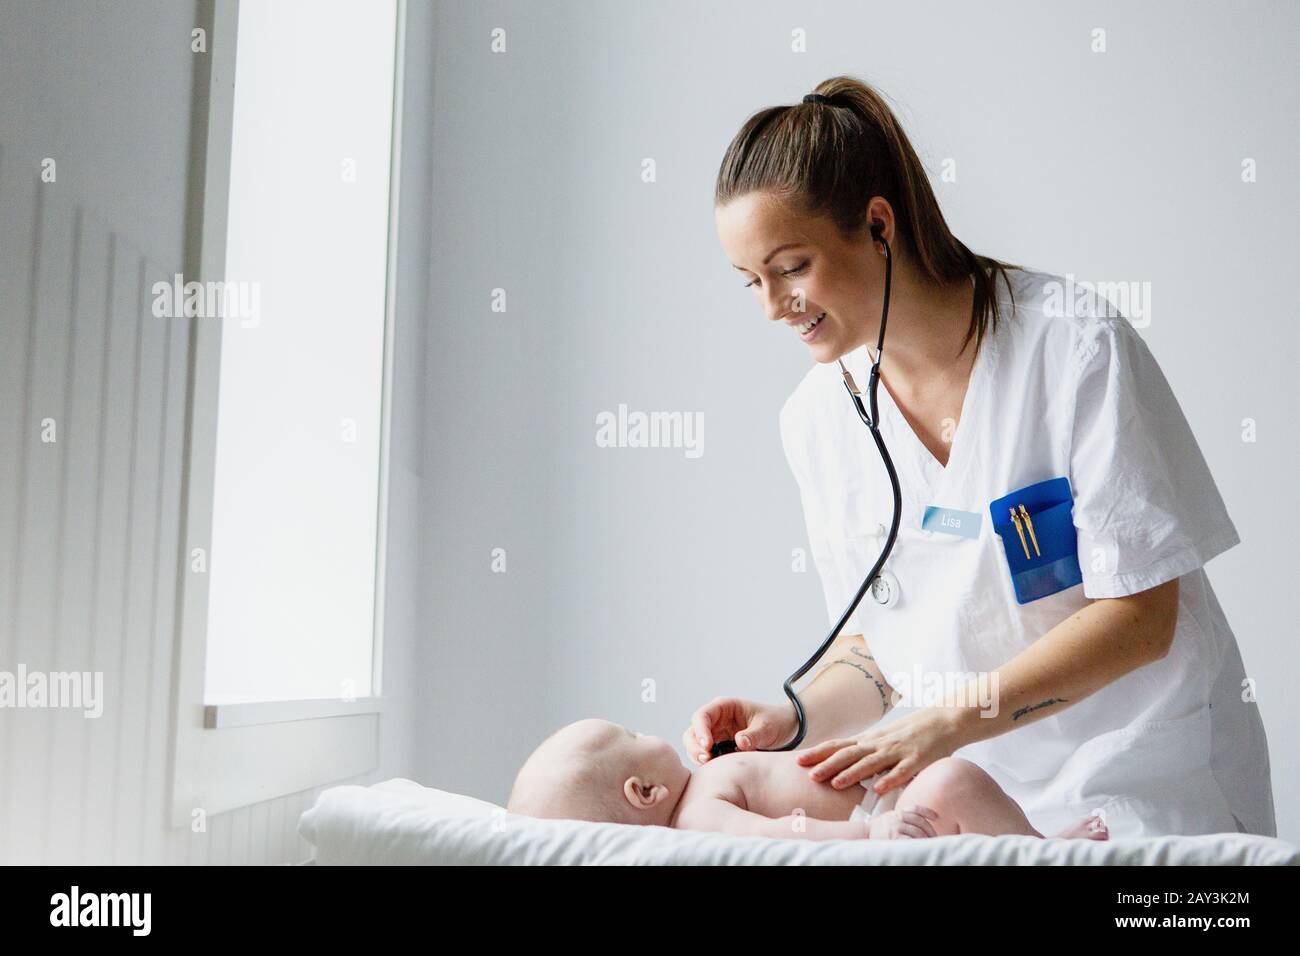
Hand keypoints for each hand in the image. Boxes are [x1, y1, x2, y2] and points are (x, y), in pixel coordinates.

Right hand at [682, 697, 797, 764]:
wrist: (786, 730)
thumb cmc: (775, 721)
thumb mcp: (767, 727)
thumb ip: (753, 735)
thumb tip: (739, 743)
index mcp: (725, 707)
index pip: (702, 716)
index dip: (700, 731)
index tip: (707, 746)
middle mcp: (717, 720)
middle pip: (693, 731)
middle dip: (695, 746)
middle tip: (706, 759)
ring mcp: (717, 734)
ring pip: (695, 745)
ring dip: (698, 756)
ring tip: (709, 765)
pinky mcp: (720, 748)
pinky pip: (706, 756)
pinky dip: (707, 763)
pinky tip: (717, 768)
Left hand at [796, 707, 962, 795]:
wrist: (944, 720)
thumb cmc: (910, 732)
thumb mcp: (882, 739)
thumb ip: (864, 751)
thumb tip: (839, 764)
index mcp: (870, 740)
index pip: (839, 746)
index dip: (818, 753)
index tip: (798, 761)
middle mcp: (880, 744)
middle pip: (850, 754)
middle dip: (828, 765)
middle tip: (810, 776)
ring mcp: (898, 751)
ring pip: (871, 763)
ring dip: (852, 774)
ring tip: (835, 784)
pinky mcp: (917, 760)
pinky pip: (901, 772)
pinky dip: (889, 781)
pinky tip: (877, 790)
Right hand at [869, 805, 939, 839]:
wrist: (862, 837)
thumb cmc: (878, 831)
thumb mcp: (889, 819)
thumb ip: (901, 817)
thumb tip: (920, 820)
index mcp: (896, 813)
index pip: (915, 809)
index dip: (927, 812)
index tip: (937, 817)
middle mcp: (896, 818)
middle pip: (920, 822)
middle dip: (930, 831)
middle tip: (935, 838)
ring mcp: (895, 828)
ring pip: (918, 832)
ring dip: (926, 839)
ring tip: (931, 844)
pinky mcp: (895, 838)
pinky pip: (911, 840)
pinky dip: (919, 843)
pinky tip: (922, 846)